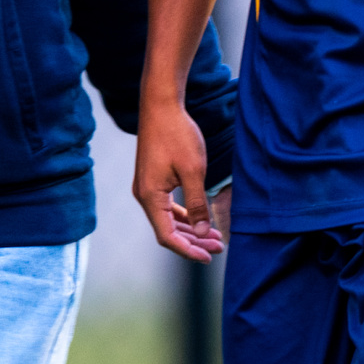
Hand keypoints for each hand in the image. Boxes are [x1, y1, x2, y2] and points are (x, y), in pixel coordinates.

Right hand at [133, 102, 226, 260]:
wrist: (161, 107)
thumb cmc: (177, 135)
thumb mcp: (193, 171)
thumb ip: (198, 204)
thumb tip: (204, 232)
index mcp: (150, 197)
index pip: (167, 237)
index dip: (188, 250)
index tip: (209, 257)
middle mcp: (144, 196)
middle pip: (168, 231)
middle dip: (194, 242)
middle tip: (219, 247)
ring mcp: (147, 188)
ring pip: (168, 220)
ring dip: (191, 230)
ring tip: (215, 236)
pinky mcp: (153, 180)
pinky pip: (167, 206)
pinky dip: (184, 216)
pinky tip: (201, 220)